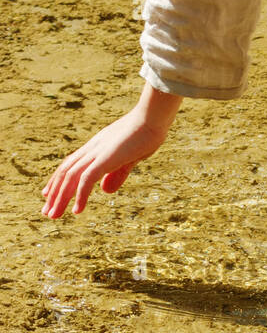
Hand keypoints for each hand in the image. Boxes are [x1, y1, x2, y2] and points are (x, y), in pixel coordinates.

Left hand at [41, 84, 180, 217]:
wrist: (154, 117)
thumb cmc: (147, 133)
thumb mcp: (131, 157)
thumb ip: (118, 173)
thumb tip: (106, 191)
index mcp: (98, 145)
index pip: (71, 163)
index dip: (58, 179)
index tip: (49, 194)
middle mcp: (93, 148)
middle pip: (66, 171)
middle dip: (55, 192)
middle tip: (47, 211)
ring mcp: (98, 152)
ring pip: (71, 177)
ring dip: (61, 197)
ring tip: (54, 215)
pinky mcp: (106, 158)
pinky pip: (87, 179)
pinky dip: (80, 195)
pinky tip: (77, 210)